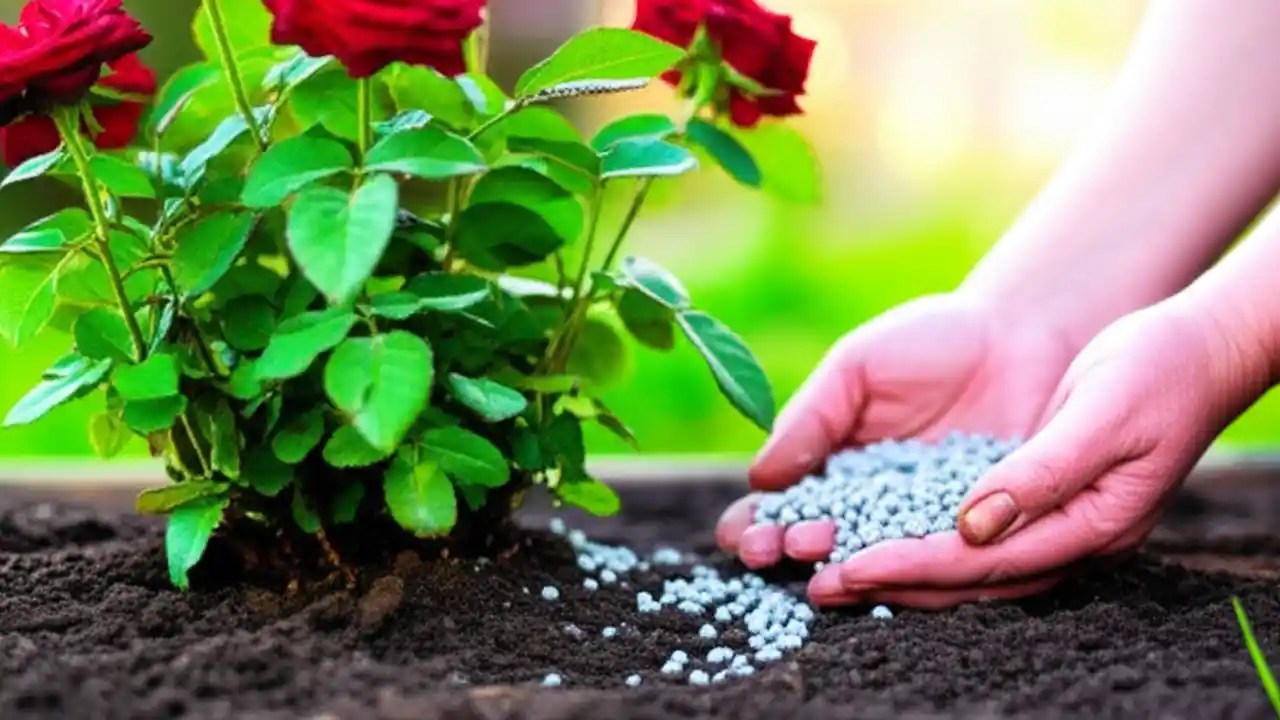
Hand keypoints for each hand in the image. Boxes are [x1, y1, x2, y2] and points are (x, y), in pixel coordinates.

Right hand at [716, 292, 1076, 572]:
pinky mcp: (980, 537)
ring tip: (830, 570)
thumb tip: (760, 477)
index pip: (781, 508)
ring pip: (877, 564)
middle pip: (820, 546)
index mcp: (829, 467)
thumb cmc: (931, 340)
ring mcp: (923, 526)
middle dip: (797, 553)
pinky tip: (899, 574)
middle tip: (794, 546)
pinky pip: (946, 562)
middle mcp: (870, 506)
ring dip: (849, 572)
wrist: (1024, 335)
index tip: (750, 536)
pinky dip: (920, 574)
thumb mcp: (859, 366)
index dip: (758, 528)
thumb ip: (811, 419)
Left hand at [813, 301, 1267, 607]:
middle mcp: (1068, 537)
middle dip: (893, 580)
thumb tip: (974, 525)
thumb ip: (1043, 471)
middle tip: (823, 585)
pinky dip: (921, 535)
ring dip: (900, 566)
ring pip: (965, 563)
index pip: (988, 562)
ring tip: (834, 570)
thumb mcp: (1103, 411)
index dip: (916, 565)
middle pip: (968, 576)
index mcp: (1093, 525)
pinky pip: (970, 532)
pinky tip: (875, 529)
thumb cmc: (1156, 370)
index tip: (854, 566)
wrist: (1190, 349)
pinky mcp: (1036, 498)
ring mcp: (1054, 522)